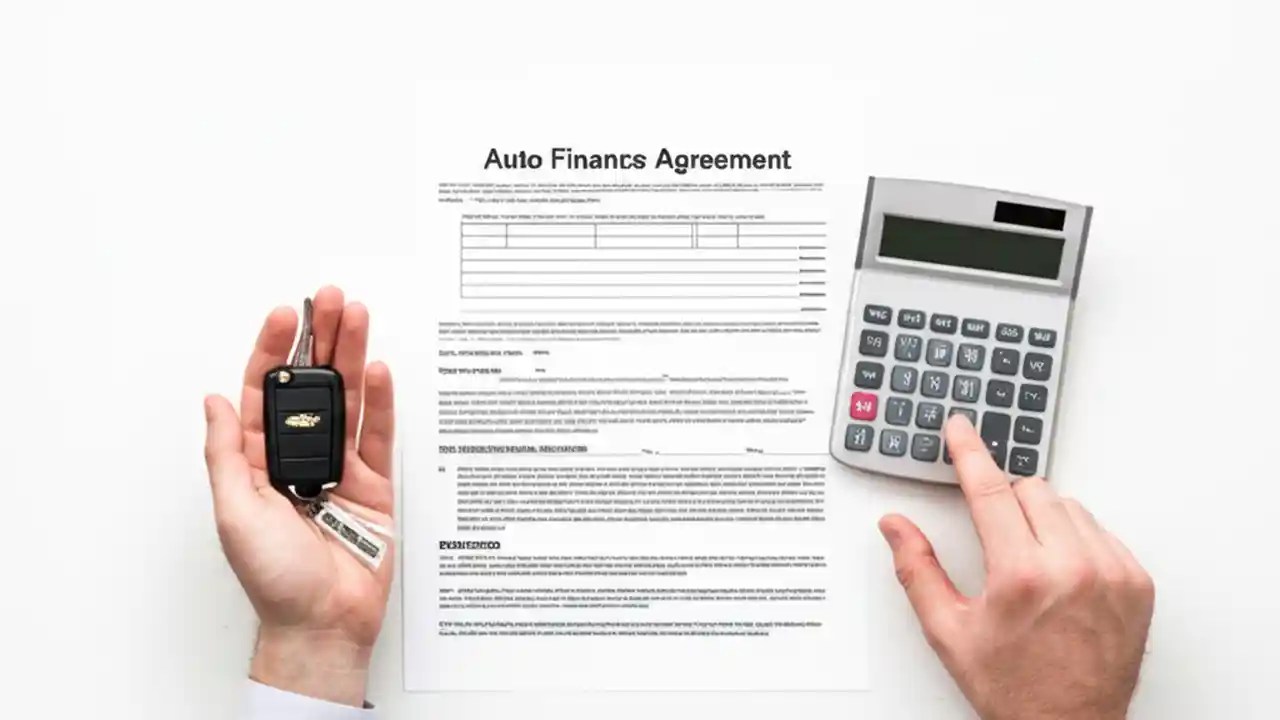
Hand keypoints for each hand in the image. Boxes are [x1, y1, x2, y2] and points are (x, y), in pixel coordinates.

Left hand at [202, 286, 394, 707]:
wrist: (322, 622)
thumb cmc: (273, 580)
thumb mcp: (233, 512)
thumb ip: (227, 452)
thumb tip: (214, 401)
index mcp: (257, 461)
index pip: (264, 393)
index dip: (272, 352)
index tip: (284, 316)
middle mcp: (299, 458)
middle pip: (311, 386)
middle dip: (320, 340)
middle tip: (330, 299)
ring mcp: (339, 468)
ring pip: (347, 400)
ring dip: (352, 356)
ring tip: (357, 316)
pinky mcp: (373, 484)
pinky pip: (378, 435)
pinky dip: (381, 402)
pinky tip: (379, 370)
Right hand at [880, 416, 1153, 719]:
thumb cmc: (1013, 687)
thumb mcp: (949, 631)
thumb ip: (917, 569)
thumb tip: (896, 526)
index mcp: (1021, 575)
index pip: (990, 490)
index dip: (970, 453)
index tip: (962, 428)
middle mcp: (1072, 567)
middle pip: (1031, 490)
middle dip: (1005, 502)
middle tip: (996, 541)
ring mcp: (1112, 573)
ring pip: (1068, 506)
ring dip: (1043, 518)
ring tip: (1029, 563)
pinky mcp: (1137, 582)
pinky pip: (1102, 530)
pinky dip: (1078, 539)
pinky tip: (1062, 573)